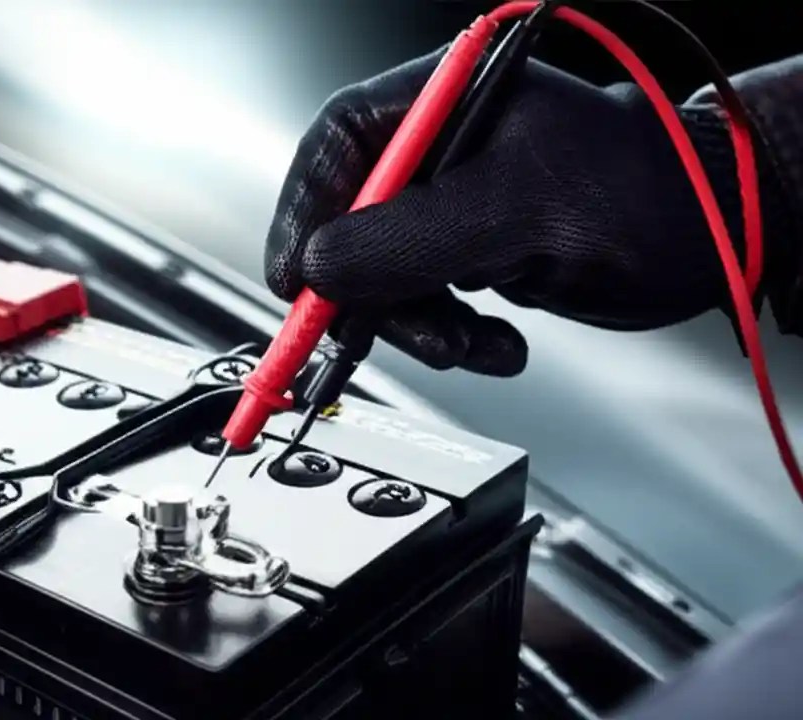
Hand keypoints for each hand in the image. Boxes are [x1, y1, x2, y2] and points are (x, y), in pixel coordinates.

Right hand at [265, 50, 744, 375]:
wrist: (712, 241)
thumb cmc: (642, 196)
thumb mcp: (513, 212)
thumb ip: (405, 240)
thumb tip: (318, 268)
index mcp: (443, 99)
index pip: (338, 145)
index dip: (305, 214)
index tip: (294, 279)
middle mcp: (439, 148)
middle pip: (351, 221)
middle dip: (372, 290)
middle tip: (393, 330)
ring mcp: (453, 203)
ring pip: (383, 274)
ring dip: (419, 326)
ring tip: (471, 343)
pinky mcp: (470, 251)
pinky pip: (424, 303)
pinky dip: (450, 337)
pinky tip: (496, 343)